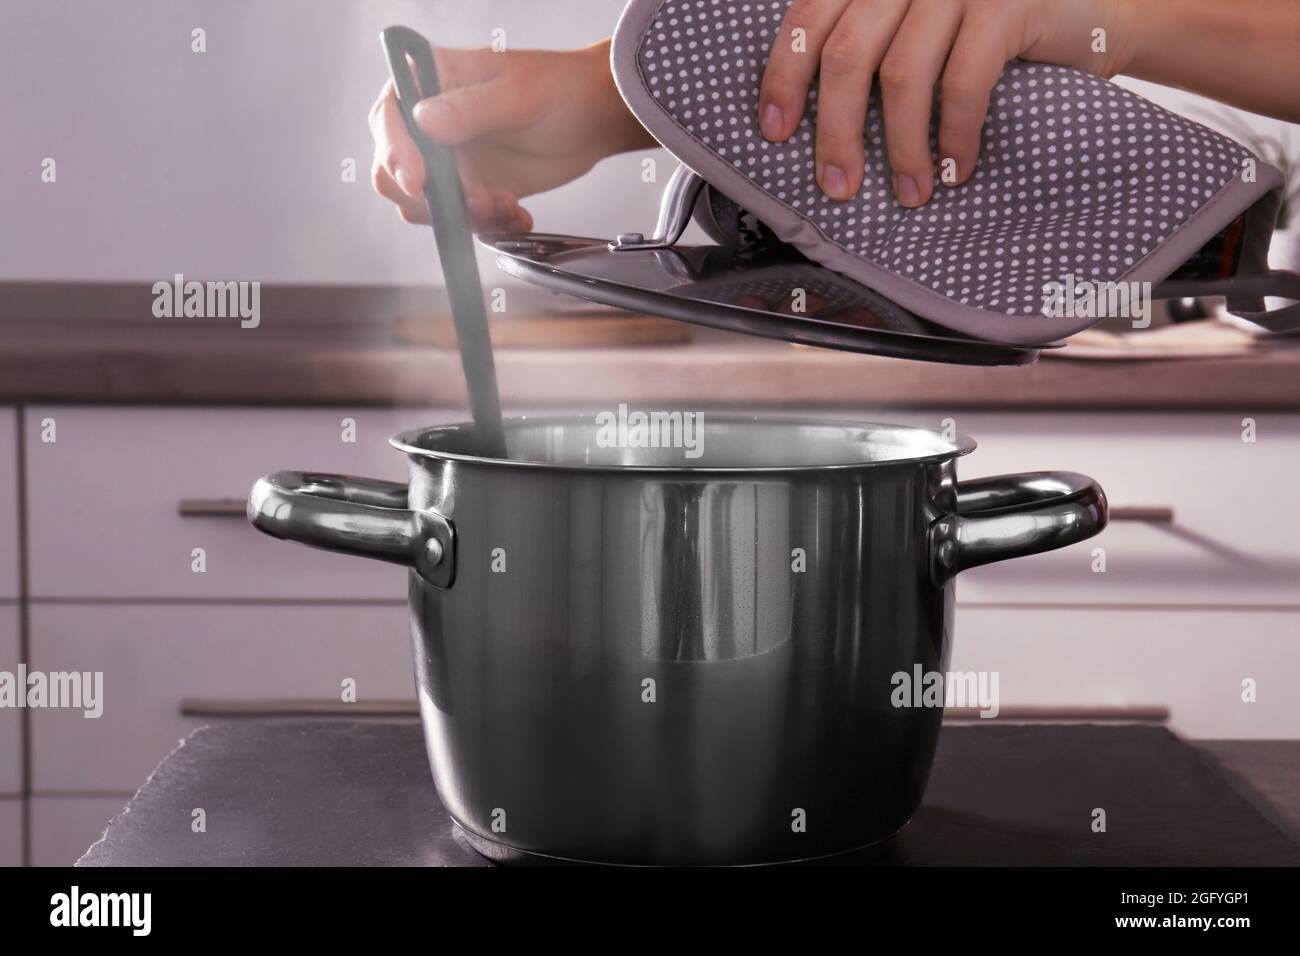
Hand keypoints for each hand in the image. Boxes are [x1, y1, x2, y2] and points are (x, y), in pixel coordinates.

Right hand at [370, 40, 655, 230]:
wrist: (595, 117)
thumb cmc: (560, 88)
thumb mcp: (517, 94)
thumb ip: (469, 108)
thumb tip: (423, 119)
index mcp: (427, 82)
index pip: (388, 120)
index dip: (394, 153)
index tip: (419, 181)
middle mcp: (428, 125)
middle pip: (394, 174)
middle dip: (436, 197)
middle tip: (481, 199)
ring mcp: (447, 160)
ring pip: (428, 207)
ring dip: (466, 216)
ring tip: (508, 204)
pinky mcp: (470, 189)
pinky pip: (461, 221)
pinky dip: (487, 226)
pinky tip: (517, 214)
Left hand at [758, 0, 1131, 206]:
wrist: (1093, 11)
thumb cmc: (993, 30)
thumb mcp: (919, 27)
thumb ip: (870, 43)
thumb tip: (811, 122)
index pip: (811, 15)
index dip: (785, 75)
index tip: (775, 130)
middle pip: (847, 53)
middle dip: (836, 130)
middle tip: (837, 185)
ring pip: (901, 76)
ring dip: (900, 148)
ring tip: (908, 192)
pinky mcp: (1007, 3)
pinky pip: (962, 83)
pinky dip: (952, 137)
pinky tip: (954, 169)